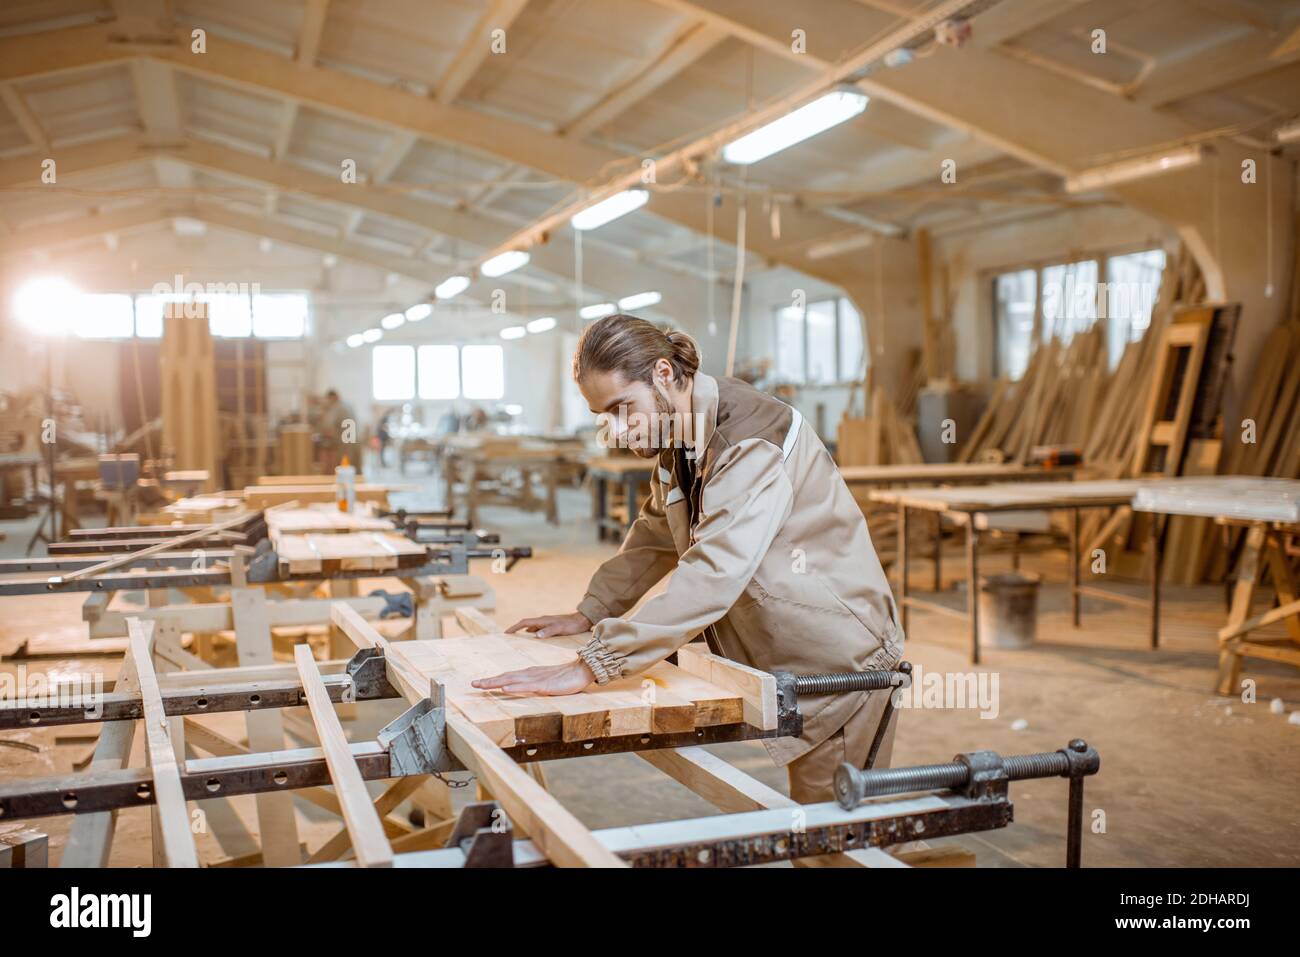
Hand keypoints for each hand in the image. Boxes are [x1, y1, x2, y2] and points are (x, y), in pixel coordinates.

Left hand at [471, 660, 594, 695]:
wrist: (581, 670)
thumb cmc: (565, 677)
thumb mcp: (545, 682)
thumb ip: (533, 684)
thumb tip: (520, 688)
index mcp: (529, 674)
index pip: (507, 677)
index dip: (492, 680)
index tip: (479, 683)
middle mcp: (529, 675)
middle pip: (505, 677)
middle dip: (488, 681)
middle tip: (473, 684)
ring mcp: (536, 679)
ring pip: (512, 680)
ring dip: (496, 682)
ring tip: (482, 685)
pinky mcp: (544, 685)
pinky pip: (527, 686)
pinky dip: (515, 687)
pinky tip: (505, 688)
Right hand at [505, 612, 591, 637]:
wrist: (582, 620)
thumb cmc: (571, 625)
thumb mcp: (560, 628)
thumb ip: (548, 631)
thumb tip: (535, 635)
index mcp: (542, 620)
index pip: (524, 622)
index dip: (514, 627)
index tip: (506, 633)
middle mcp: (543, 621)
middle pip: (526, 624)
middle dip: (516, 629)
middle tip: (508, 637)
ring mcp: (547, 624)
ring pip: (532, 627)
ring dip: (524, 632)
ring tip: (518, 640)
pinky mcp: (551, 627)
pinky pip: (538, 630)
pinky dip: (533, 634)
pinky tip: (534, 641)